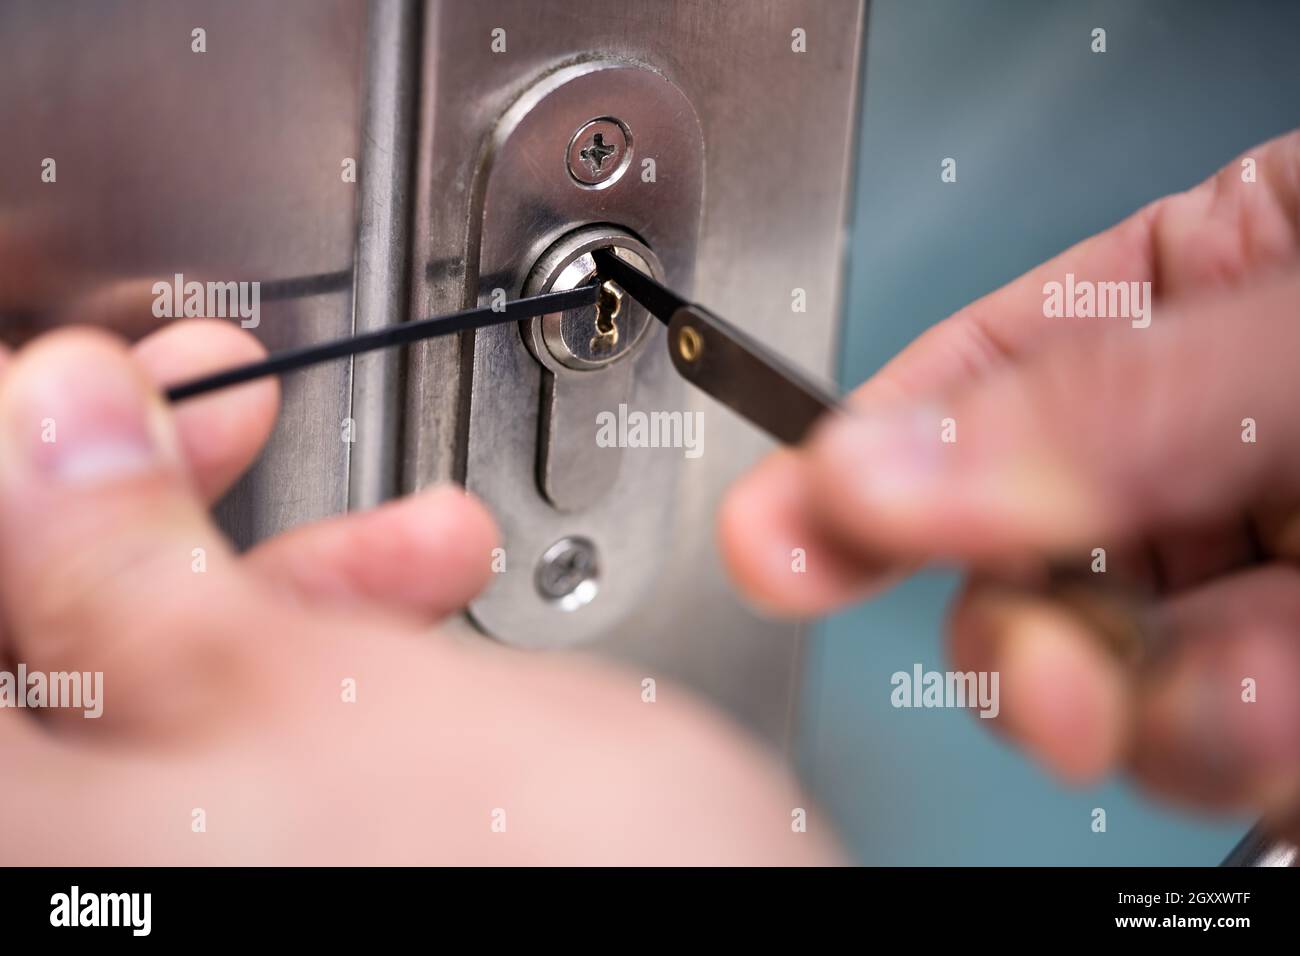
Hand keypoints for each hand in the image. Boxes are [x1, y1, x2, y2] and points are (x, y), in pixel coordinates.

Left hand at [0, 323, 832, 863]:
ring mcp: (208, 862)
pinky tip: (441, 586)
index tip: (87, 393)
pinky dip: (350, 633)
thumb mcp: (336, 701)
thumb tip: (40, 428)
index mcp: (61, 839)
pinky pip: (273, 719)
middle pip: (51, 637)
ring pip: (175, 677)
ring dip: (289, 562)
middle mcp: (113, 863)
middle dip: (151, 494)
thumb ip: (135, 574)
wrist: (725, 933)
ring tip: (409, 521)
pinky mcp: (304, 853)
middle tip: (224, 402)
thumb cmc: (557, 886)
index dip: (11, 475)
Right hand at [721, 130, 1299, 837]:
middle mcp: (1220, 440)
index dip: (863, 455)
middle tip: (1039, 679)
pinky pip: (1221, 744)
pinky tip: (1281, 731)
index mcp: (1206, 292)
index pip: (979, 371)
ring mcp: (1271, 569)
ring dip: (1151, 710)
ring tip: (1252, 689)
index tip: (773, 536)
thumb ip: (1111, 402)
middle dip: (1016, 634)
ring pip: (1120, 676)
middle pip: (1026, 552)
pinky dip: (1233, 755)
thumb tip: (879, 473)